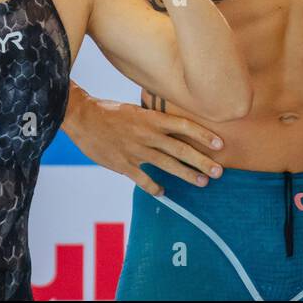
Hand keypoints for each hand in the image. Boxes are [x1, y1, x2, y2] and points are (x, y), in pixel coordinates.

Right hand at [74, 99, 224, 195]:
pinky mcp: (123, 164)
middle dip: (202, 161)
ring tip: (203, 182)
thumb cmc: (110, 111)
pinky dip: (154, 187)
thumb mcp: (136, 109)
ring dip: (186, 175)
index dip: (203, 135)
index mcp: (152, 119)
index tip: (220, 144)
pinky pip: (142, 179)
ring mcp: (136, 151)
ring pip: (166, 165)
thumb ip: (154, 119)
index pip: (184, 126)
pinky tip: (163, 192)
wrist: (82, 117)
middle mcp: (147, 135)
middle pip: (180, 149)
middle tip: (220, 171)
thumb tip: (174, 124)